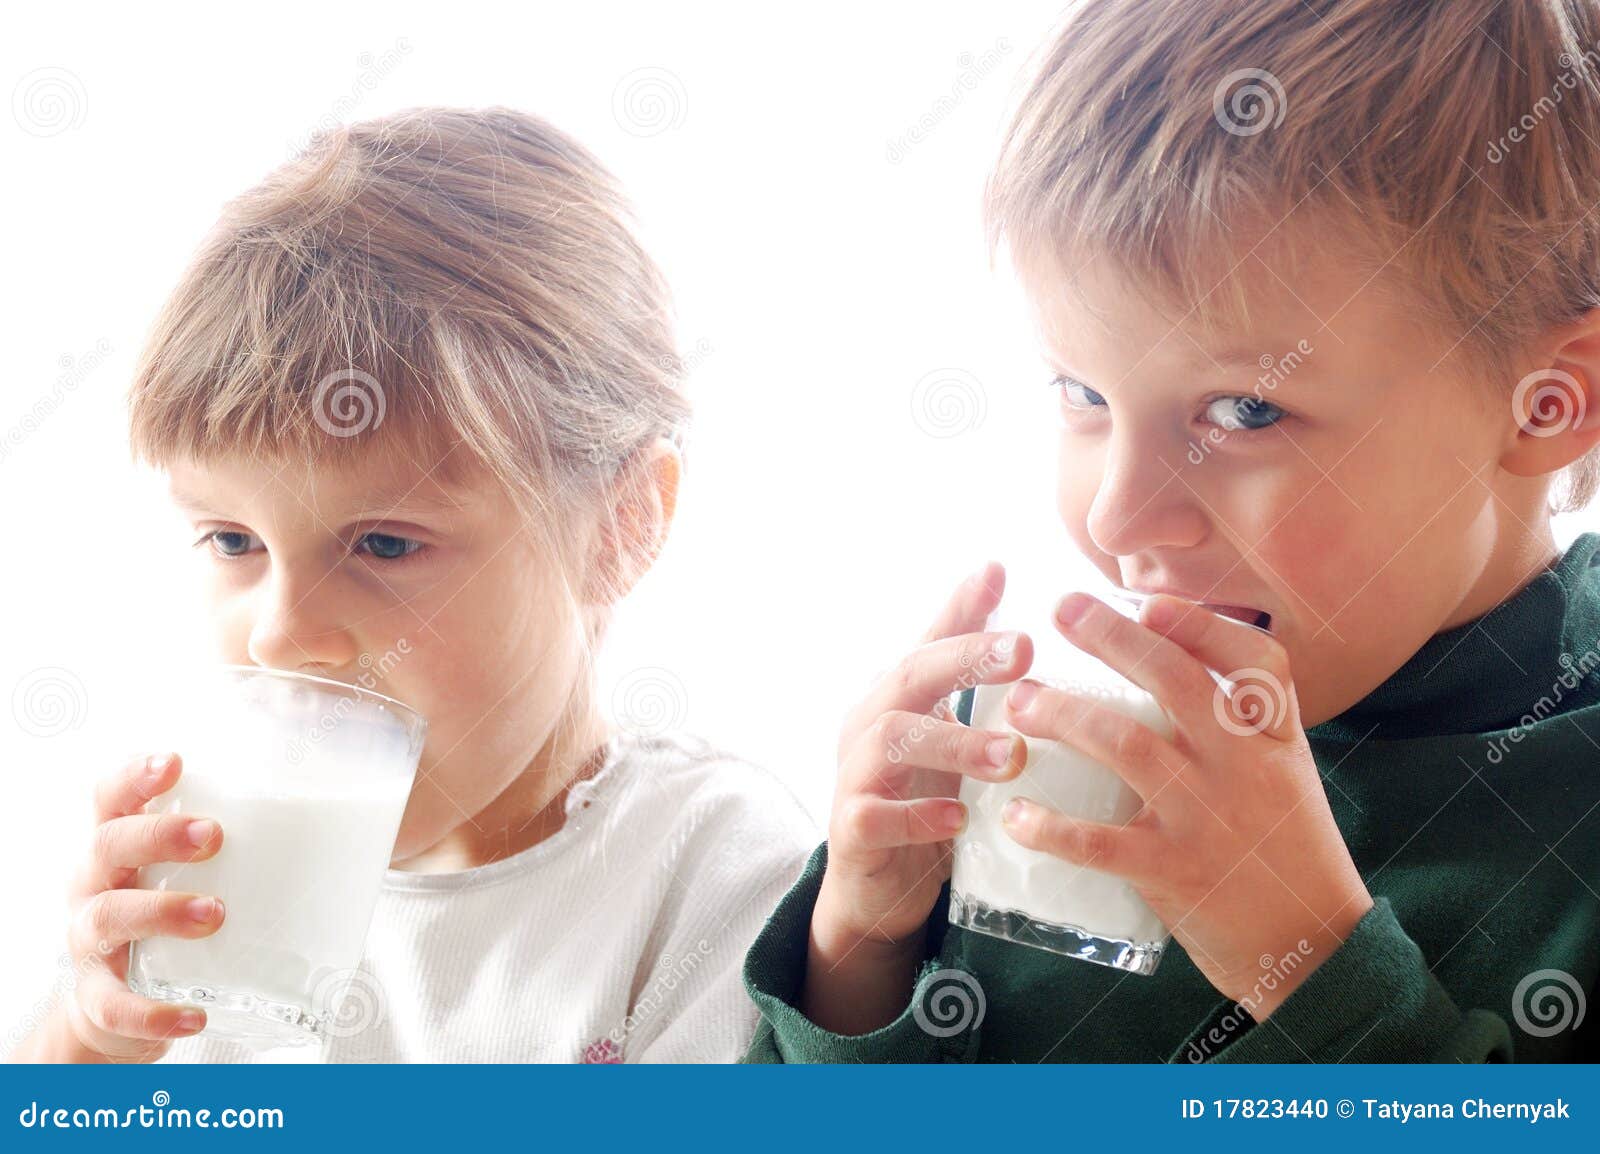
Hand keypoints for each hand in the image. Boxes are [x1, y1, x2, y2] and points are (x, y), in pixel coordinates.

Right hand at [46, 753, 225, 1061]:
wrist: (117, 1009)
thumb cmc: (169, 916)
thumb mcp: (189, 875)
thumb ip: (246, 843)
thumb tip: (357, 820)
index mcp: (119, 846)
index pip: (111, 797)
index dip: (135, 775)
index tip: (176, 761)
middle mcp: (94, 885)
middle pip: (108, 845)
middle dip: (159, 836)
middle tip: (215, 835)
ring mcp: (89, 943)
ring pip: (108, 917)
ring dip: (163, 912)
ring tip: (215, 913)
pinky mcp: (97, 999)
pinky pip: (114, 1006)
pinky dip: (153, 1013)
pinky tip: (194, 1017)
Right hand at [804, 562, 1032, 1033]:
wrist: (875, 890)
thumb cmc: (918, 793)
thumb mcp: (945, 723)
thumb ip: (965, 656)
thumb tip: (993, 569)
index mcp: (896, 695)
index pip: (930, 642)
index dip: (968, 615)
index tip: (1008, 581)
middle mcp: (868, 724)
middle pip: (908, 676)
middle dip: (964, 660)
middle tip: (1024, 653)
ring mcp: (854, 776)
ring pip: (892, 742)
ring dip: (956, 744)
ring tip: (1013, 756)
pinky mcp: (850, 831)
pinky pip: (874, 816)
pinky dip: (917, 816)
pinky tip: (959, 818)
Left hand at [998, 592, 1371, 1019]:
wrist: (1315, 949)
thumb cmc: (1288, 852)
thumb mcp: (1283, 774)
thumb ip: (1238, 727)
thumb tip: (1166, 664)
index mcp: (1275, 738)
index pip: (1254, 659)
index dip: (1200, 622)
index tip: (1147, 602)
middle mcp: (1245, 766)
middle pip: (1174, 681)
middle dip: (1111, 638)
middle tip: (1061, 610)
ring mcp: (1207, 817)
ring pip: (1124, 745)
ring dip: (1063, 716)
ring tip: (1019, 703)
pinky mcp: (1173, 871)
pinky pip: (1098, 842)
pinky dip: (1051, 826)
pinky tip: (1015, 813)